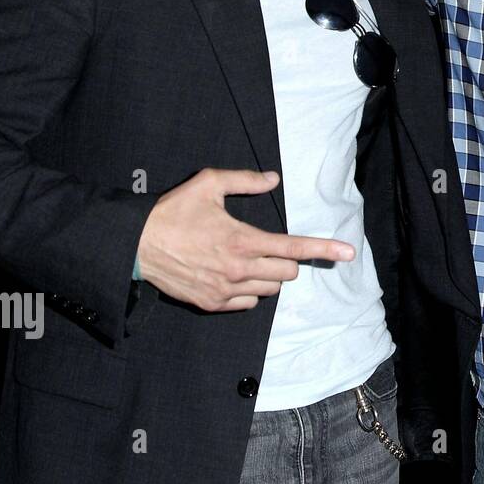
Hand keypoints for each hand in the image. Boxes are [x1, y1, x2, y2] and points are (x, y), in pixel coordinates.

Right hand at [136, 168, 354, 311]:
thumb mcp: (208, 183)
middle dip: (286, 261)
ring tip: (244, 260)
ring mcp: (226, 290)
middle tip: (266, 248)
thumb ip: (246, 181)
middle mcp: (239, 269)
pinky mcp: (212, 304)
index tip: (349, 253)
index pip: (294, 248)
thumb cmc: (172, 211)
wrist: (134, 246)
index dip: (325, 249)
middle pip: (287, 274)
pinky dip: (248, 292)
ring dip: (267, 277)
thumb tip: (273, 179)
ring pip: (269, 291)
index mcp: (243, 239)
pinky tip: (231, 276)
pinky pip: (248, 304)